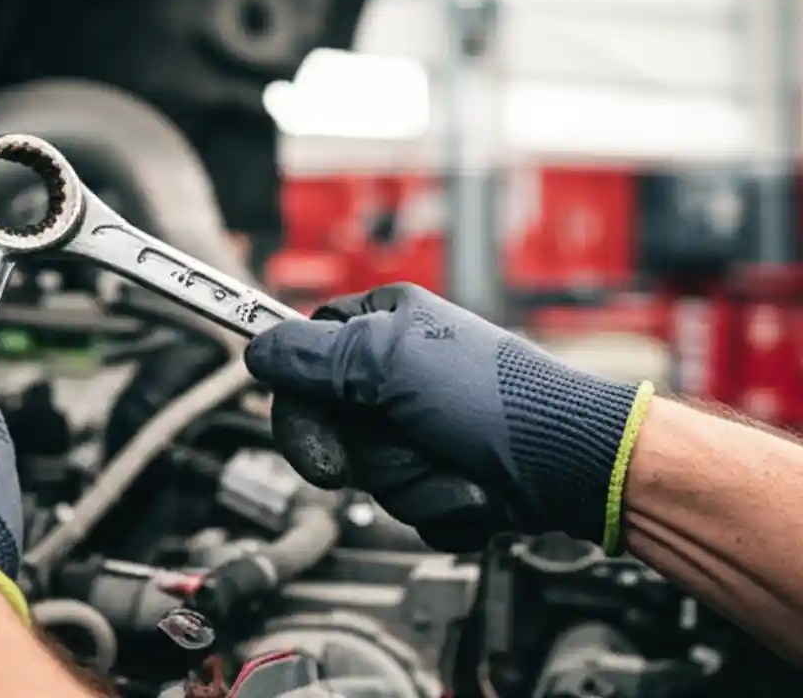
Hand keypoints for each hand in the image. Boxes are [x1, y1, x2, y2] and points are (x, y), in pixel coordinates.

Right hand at [245, 283, 649, 552]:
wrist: (571, 465)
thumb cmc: (497, 401)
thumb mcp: (390, 363)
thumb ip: (313, 357)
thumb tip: (257, 350)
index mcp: (384, 326)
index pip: (302, 357)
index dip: (299, 397)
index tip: (304, 425)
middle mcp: (396, 373)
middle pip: (327, 426)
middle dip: (366, 450)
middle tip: (396, 445)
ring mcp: (417, 425)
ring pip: (366, 471)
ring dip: (408, 478)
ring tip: (453, 459)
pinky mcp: (437, 471)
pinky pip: (402, 501)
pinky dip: (435, 501)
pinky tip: (468, 483)